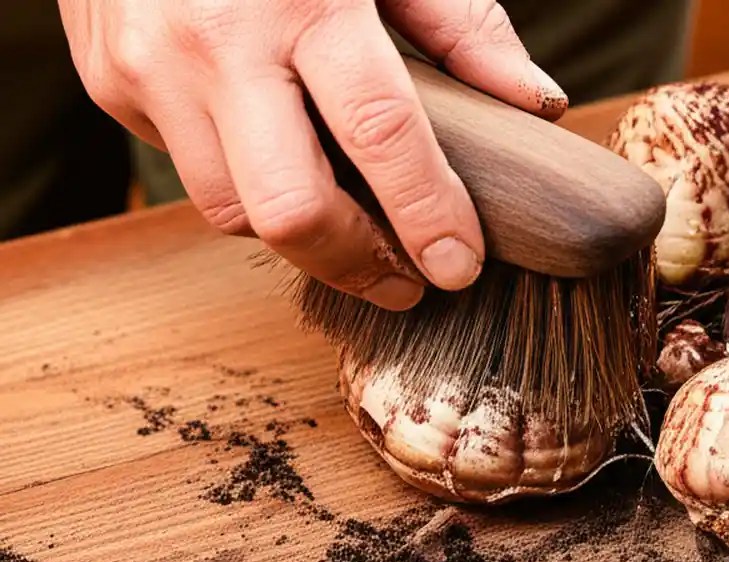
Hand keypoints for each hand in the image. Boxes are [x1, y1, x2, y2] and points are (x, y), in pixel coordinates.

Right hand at [58, 0, 566, 308]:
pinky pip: (190, 170)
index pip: (380, 135)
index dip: (427, 214)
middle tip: (407, 280)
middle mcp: (214, 42)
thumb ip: (461, 25)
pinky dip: (245, 181)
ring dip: (302, 236)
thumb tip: (533, 104)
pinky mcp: (107, 84)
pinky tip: (281, 157)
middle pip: (290, 209)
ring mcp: (146, 68)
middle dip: (358, 263)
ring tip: (357, 232)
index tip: (460, 266)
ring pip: (231, 212)